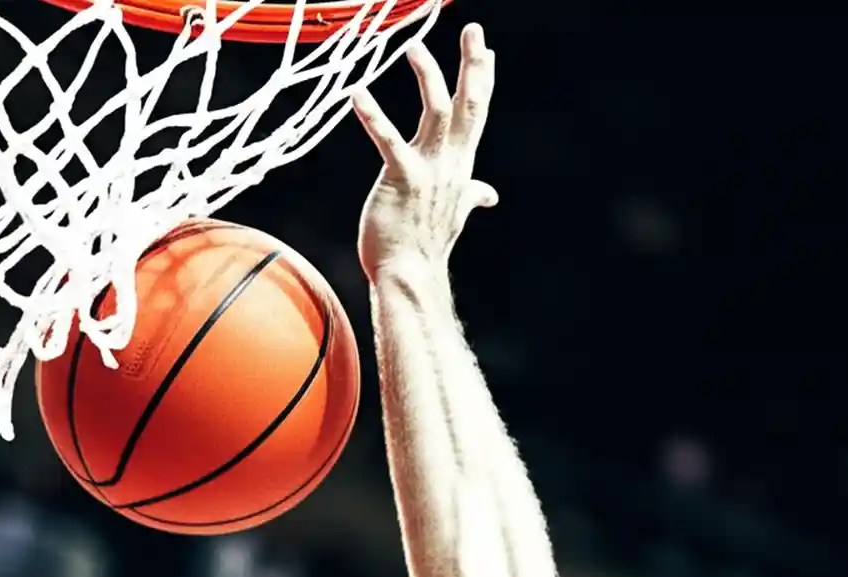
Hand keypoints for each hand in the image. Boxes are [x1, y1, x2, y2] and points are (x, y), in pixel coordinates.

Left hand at [353, 24, 498, 281]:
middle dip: (473, 65)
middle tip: (474, 30)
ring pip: (435, 112)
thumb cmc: (425, 245)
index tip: (487, 51)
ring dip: (426, 77)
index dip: (482, 81)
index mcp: (460, 166)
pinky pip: (388, 140)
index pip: (475, 115)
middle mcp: (450, 163)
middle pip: (469, 104)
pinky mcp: (402, 180)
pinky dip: (374, 116)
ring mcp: (428, 170)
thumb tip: (489, 195)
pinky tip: (358, 94)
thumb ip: (470, 197)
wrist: (410, 276)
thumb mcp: (454, 214)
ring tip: (412, 47)